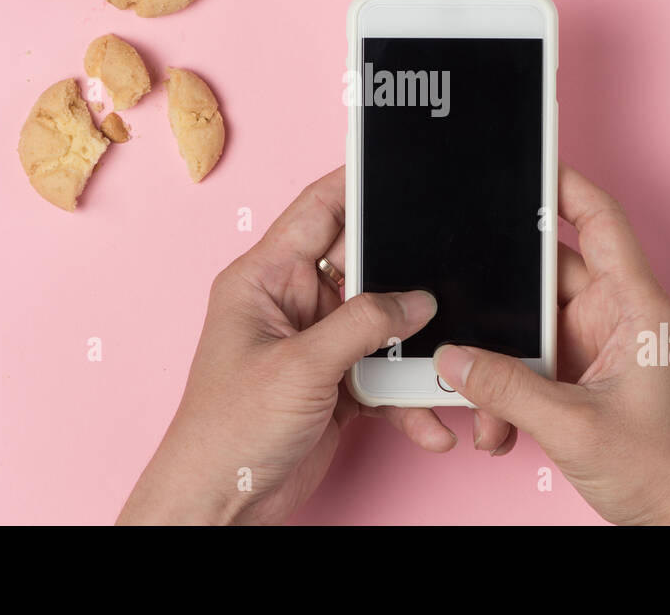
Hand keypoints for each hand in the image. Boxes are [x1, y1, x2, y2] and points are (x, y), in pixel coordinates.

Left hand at [118, 166, 454, 524]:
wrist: (223, 504)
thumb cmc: (228, 431)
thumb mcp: (301, 366)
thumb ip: (363, 324)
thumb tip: (417, 301)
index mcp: (265, 279)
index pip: (317, 210)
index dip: (356, 183)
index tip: (398, 165)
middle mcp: (291, 303)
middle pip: (362, 267)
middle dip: (404, 278)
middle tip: (447, 272)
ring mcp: (315, 344)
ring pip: (381, 325)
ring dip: (412, 351)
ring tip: (442, 364)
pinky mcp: (335, 384)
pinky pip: (383, 374)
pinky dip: (407, 397)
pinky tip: (425, 419)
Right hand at [433, 163, 669, 524]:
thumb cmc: (668, 474)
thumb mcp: (574, 427)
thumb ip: (505, 389)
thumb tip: (451, 359)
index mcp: (636, 307)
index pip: (599, 221)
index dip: (564, 184)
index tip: (524, 160)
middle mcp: (616, 318)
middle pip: (545, 276)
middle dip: (500, 299)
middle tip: (458, 292)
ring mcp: (596, 350)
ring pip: (529, 328)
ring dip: (499, 360)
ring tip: (480, 399)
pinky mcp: (581, 381)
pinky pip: (530, 365)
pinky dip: (506, 390)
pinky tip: (497, 424)